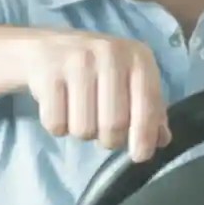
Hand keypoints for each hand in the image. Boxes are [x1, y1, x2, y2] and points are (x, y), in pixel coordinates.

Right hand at [23, 30, 172, 161]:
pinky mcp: (47, 71)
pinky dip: (57, 127)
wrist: (42, 48)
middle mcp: (110, 53)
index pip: (148, 105)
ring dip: (81, 133)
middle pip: (115, 124)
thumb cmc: (94, 69)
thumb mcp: (127, 80)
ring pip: (84, 129)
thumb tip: (161, 140)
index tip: (139, 156)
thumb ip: (148, 108)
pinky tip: (59, 108)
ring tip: (80, 114)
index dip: (144, 136)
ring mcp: (77, 60)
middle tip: (102, 133)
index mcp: (137, 56)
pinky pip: (56, 124)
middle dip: (109, 140)